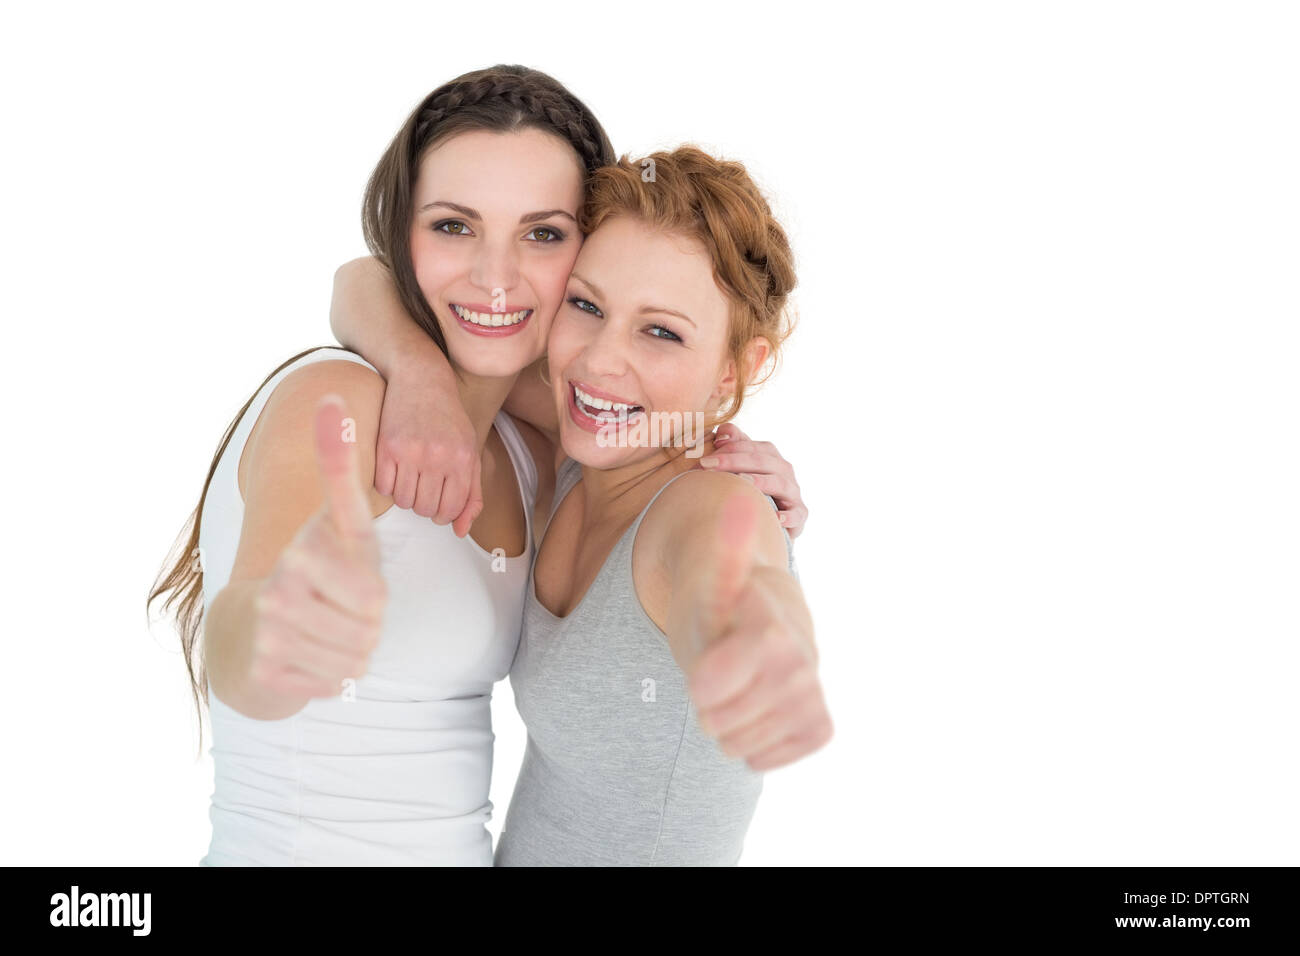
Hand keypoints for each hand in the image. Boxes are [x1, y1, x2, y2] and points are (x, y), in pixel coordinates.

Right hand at [248, 395, 388, 701]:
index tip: (349, 581)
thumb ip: (339, 464)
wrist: (249, 629)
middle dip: (365, 625)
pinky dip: (332, 677)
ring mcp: (269, 636)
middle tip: (342, 610)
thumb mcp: (337, 518)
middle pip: (368, 629)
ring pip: (354, 659)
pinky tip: (311, 657)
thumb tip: (331, 397)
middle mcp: (278, 593)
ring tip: (329, 631)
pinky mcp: (267, 674)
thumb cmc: (313, 567)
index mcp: (302, 555)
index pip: (373, 593)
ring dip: (352, 651)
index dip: (372, 593)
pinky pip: (334, 685)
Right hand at [375, 362, 482, 537]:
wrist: (422, 379)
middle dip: (424, 504)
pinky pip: (383, 487)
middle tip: (423, 486)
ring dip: (405, 495)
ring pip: (404, 502)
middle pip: (425, 509)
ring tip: (410, 476)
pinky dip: (388, 484)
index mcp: (463, 460)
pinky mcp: (387, 446)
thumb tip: (461, 532)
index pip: (451, 510)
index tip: (438, 503)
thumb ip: (471, 494)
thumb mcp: (470, 452)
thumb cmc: (449, 420)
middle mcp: (438, 457)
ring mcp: (411, 452)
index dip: (443, 514)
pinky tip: (395, 468)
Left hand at [687, 492, 831, 770]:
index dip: (698, 681)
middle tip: (716, 673)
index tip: (705, 660)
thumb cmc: (718, 601)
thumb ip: (722, 551)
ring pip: (742, 746)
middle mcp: (802, 660)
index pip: (709, 687)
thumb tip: (736, 500)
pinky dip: (751, 745)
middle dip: (707, 701)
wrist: (756, 620)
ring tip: (733, 689)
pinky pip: (769, 759)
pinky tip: (754, 713)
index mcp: (771, 628)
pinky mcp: (819, 726)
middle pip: (721, 723)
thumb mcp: (707, 582)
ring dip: (726, 724)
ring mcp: (813, 694)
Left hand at [698, 423, 808, 538]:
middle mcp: (784, 471)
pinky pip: (796, 514)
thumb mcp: (741, 467)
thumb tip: (721, 431)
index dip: (727, 450)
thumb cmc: (751, 491)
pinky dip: (788, 516)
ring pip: (780, 483)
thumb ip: (733, 445)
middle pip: (762, 460)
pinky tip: (775, 517)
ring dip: (761, 482)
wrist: (769, 523)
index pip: (750, 447)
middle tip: (707, 466)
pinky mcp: (800, 515)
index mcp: (770, 456)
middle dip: (734, 461)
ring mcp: (793, 492)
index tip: (703, 460)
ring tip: (742, 482)